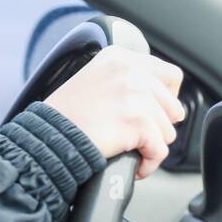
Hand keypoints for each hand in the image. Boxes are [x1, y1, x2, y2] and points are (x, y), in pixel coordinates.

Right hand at [43, 45, 186, 179]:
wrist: (47, 137)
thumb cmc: (64, 116)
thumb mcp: (94, 79)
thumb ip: (126, 80)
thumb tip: (158, 98)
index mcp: (120, 58)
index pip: (170, 75)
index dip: (166, 99)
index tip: (151, 112)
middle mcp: (130, 71)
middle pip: (173, 107)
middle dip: (157, 126)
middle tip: (134, 134)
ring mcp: (135, 95)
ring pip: (168, 131)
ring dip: (150, 145)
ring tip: (126, 148)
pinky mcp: (138, 122)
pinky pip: (160, 151)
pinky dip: (148, 163)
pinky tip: (133, 164)